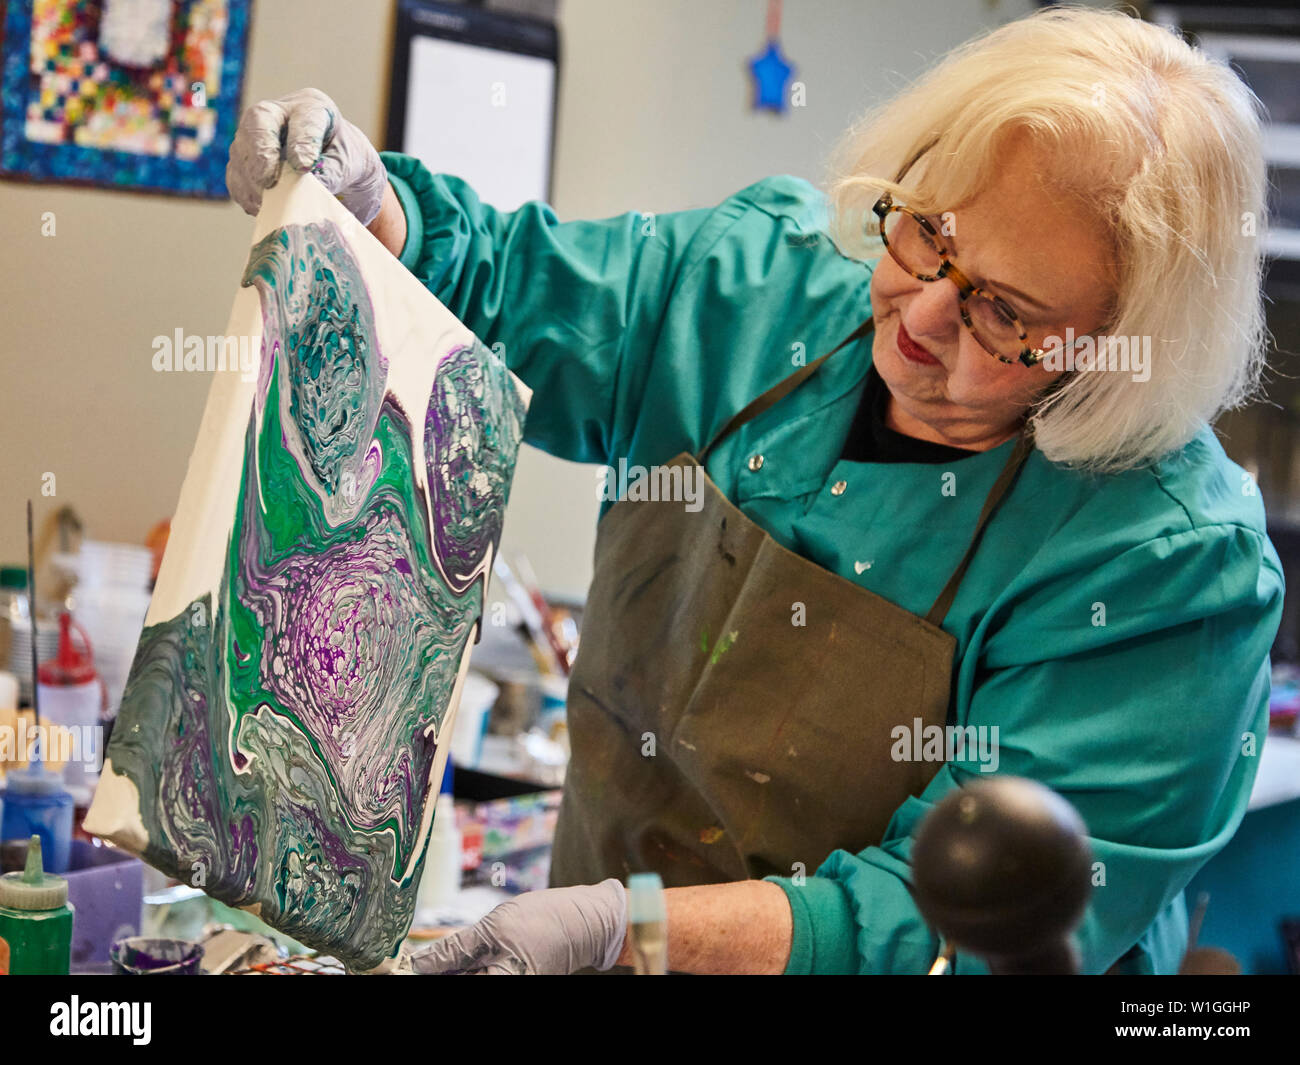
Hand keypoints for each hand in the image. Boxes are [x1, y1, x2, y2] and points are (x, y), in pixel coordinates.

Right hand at [226, 88, 387, 224]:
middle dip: (261, 152)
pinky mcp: (244, 161)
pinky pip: (235, 175)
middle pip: (258, 121)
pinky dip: (244, 193)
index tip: (304, 166)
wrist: (339, 174)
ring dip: (251, 179)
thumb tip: (313, 186)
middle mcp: (280, 114)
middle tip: (268, 180)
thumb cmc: (348, 163)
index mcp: (313, 108)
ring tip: (267, 201)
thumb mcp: (355, 166)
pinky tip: (259, 207)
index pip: (304, 117)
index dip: (301, 141)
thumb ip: (335, 172)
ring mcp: (256, 135)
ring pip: (242, 149)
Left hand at [410, 879, 627, 974]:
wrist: (582, 922)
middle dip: (430, 973)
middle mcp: (501, 986)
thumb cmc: (543, 921)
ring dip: (441, 970)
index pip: (447, 984)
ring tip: (417, 962)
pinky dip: (456, 970)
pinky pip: (474, 977)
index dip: (419, 975)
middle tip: (403, 964)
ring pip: (462, 979)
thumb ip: (456, 949)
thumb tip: (417, 965)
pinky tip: (441, 962)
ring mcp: (502, 982)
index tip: (392, 970)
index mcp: (499, 983)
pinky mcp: (505, 978)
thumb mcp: (495, 928)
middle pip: (454, 982)